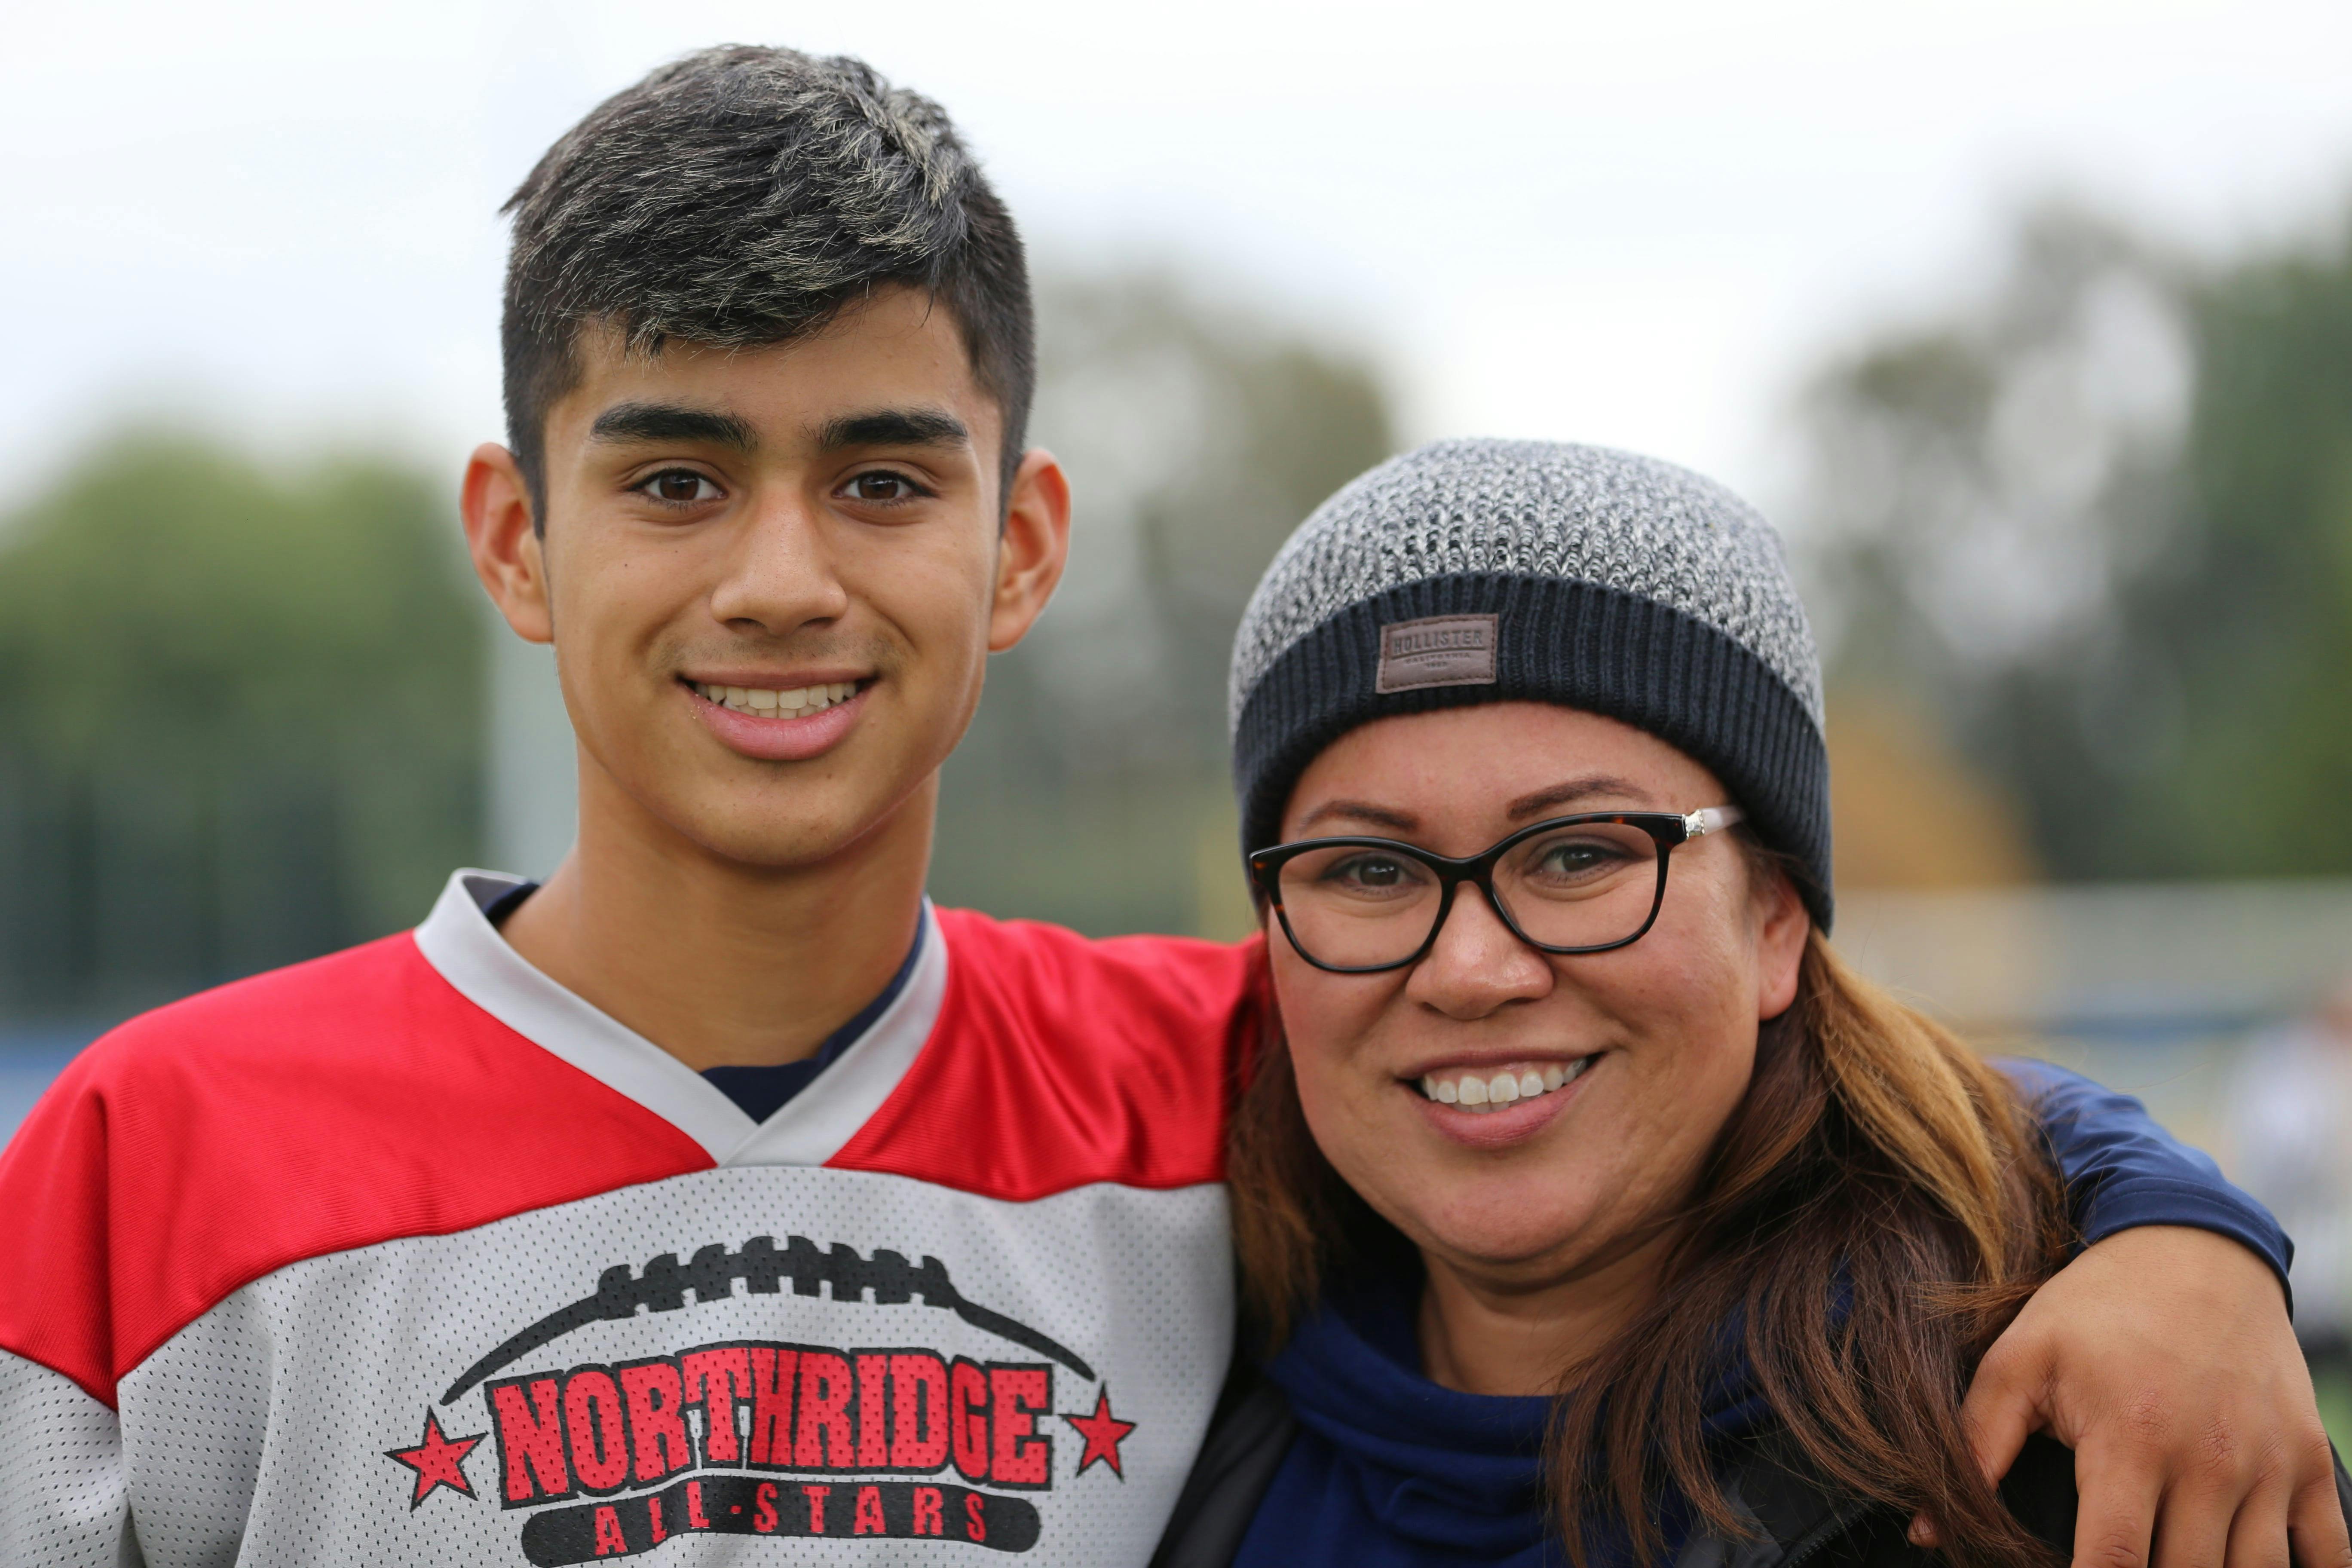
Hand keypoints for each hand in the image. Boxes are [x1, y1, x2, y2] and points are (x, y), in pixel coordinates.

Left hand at [1915, 1225, 2347, 1567]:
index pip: (2114, 1562)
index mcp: (2130, 1438)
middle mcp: (2210, 1459)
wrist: (2192, 1250)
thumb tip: (1927, 1533)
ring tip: (2167, 1559)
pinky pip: (2330, 1555)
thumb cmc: (2095, 1308)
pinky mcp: (2311, 1462)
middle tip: (2114, 1564)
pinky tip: (2250, 1566)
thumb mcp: (2020, 1360)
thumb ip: (1975, 1445)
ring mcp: (2269, 1464)